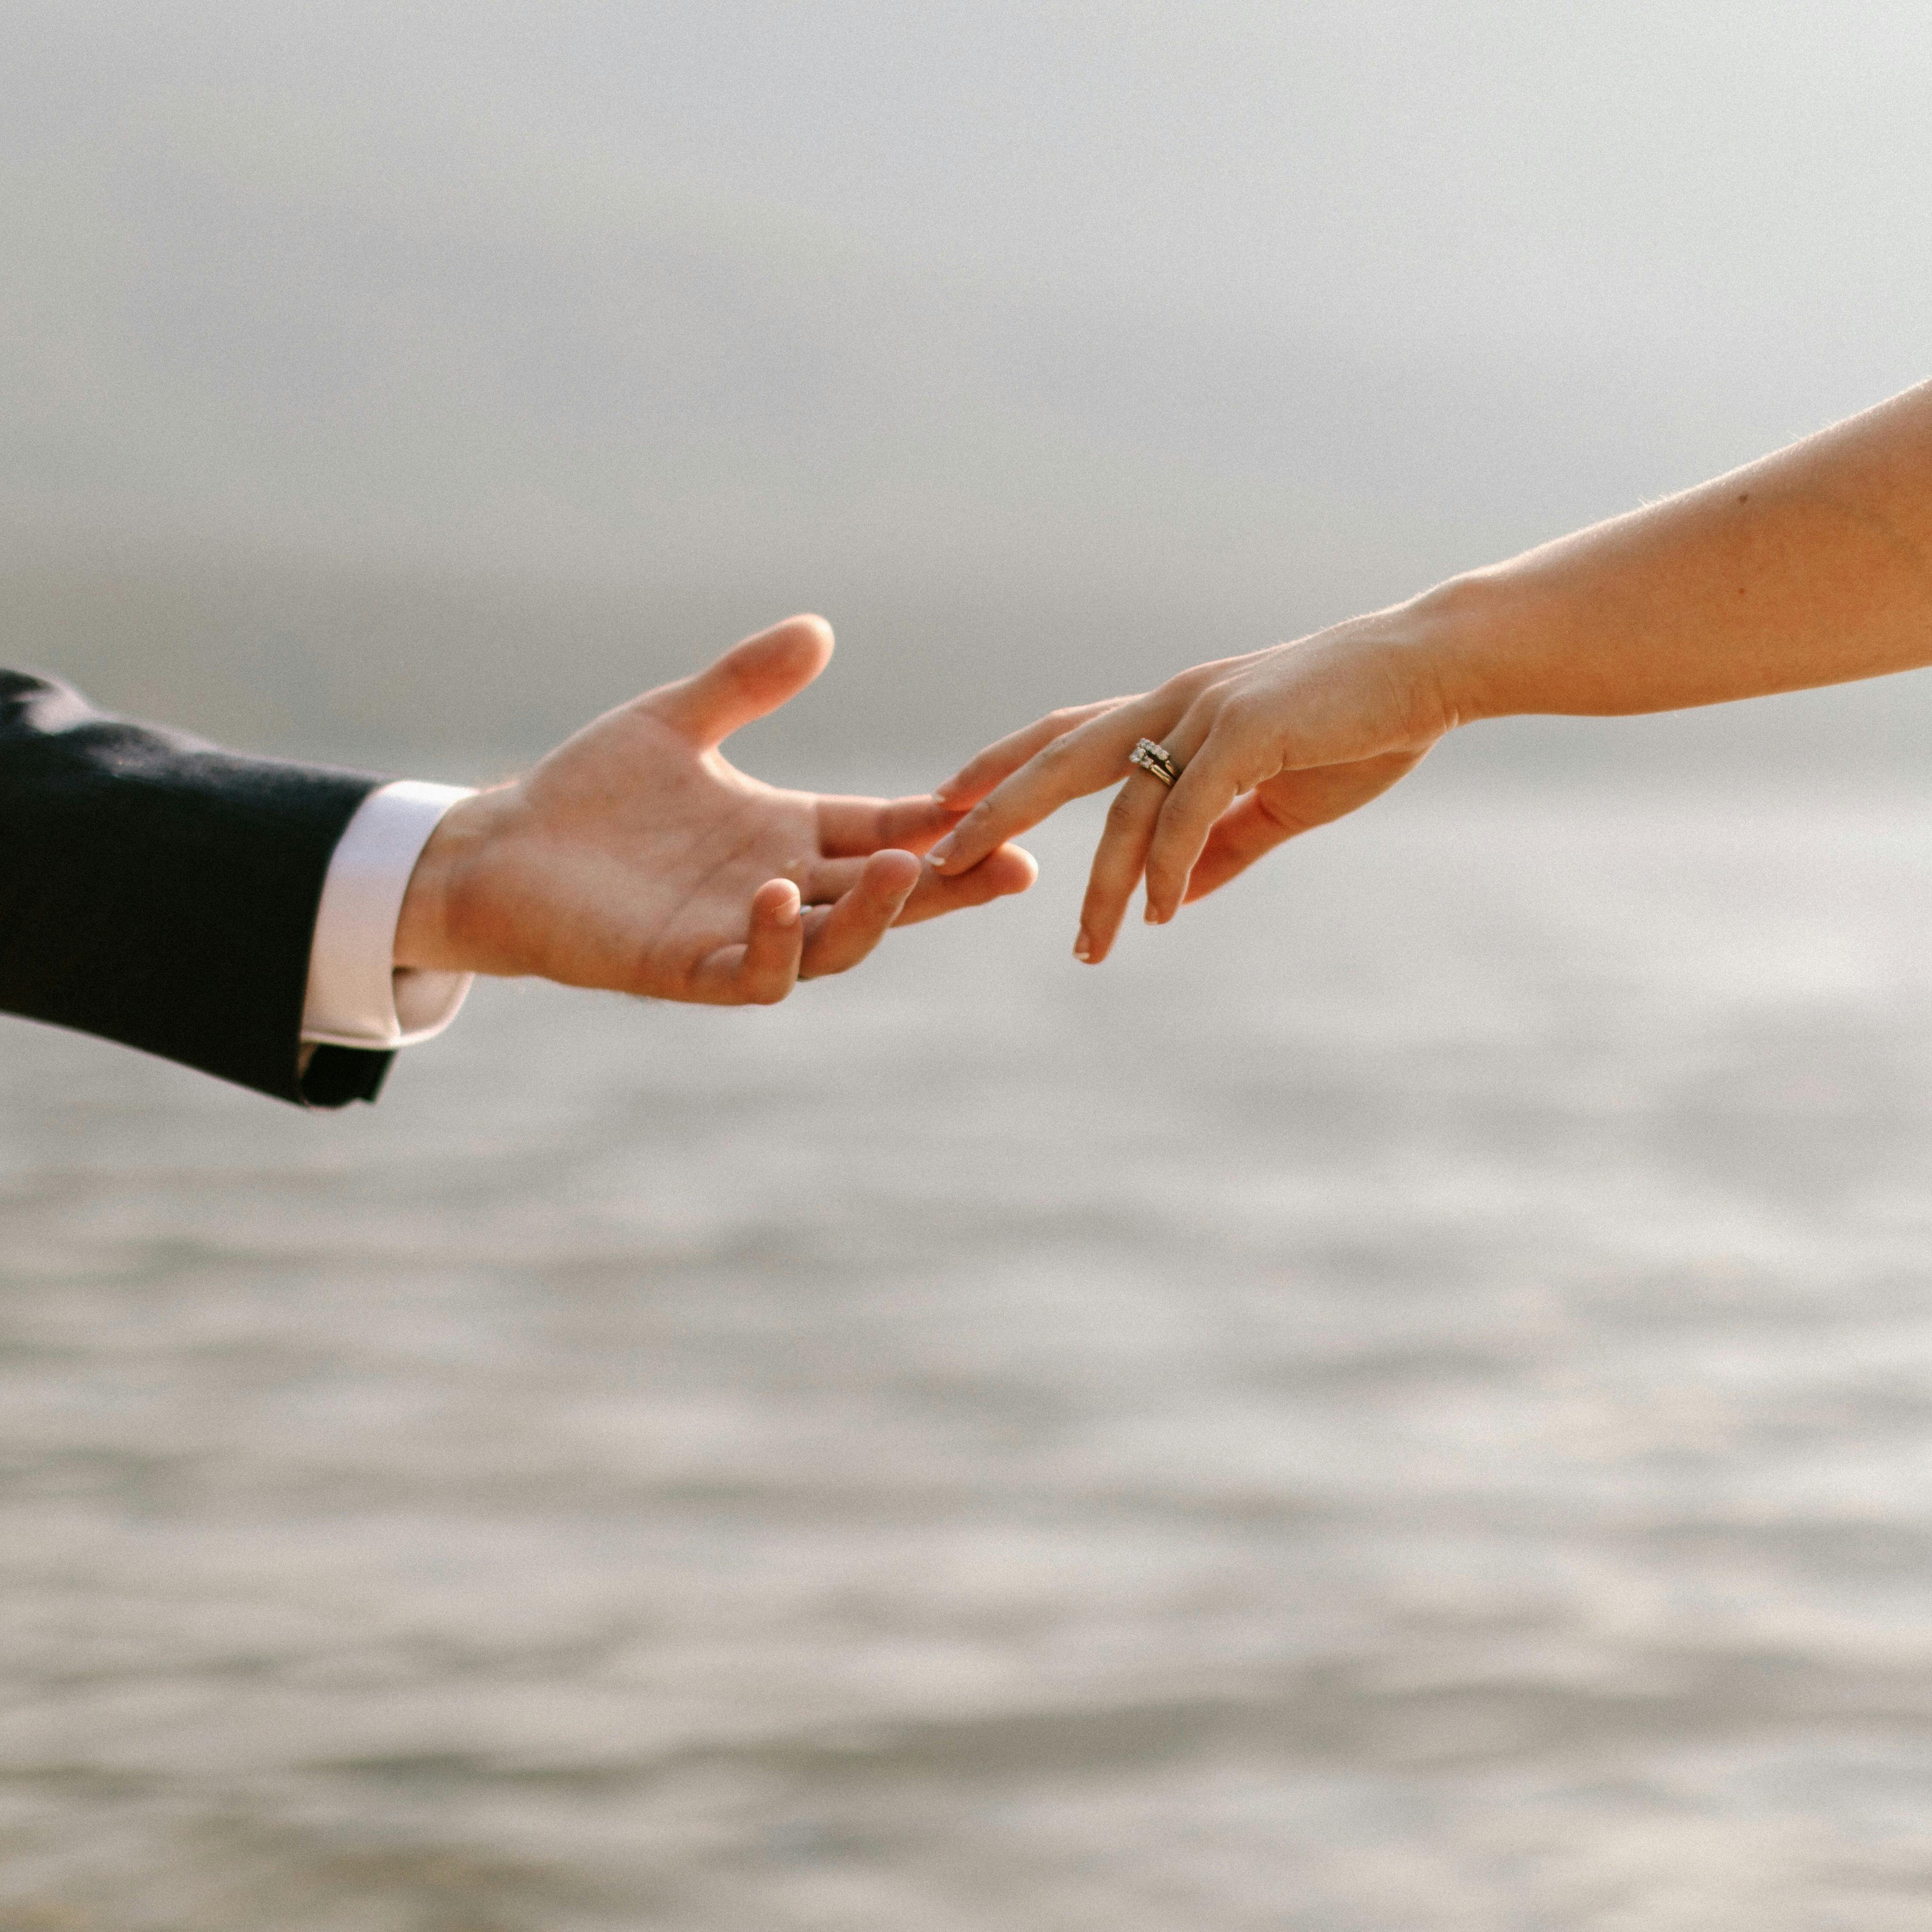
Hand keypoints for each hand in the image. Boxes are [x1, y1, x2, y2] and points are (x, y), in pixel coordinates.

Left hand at [394, 615, 1036, 1002]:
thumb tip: (820, 629)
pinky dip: (774, 941)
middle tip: (1016, 864)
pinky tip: (776, 893)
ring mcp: (738, 935)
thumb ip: (747, 682)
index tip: (1000, 805)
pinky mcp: (686, 969)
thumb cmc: (589, 792)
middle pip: (886, 897)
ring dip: (875, 916)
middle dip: (952, 885)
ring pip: (837, 944)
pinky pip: (752, 971)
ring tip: (902, 871)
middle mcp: (780, 889)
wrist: (502, 850)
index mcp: (790, 833)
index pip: (887, 832)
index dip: (943, 825)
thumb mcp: (676, 721)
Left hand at [926, 607, 1456, 962]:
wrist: (1434, 669)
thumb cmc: (1358, 727)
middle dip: (994, 807)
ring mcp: (1207, 712)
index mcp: (1174, 712)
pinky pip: (1188, 809)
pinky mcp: (1248, 730)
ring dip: (1102, 883)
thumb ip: (1219, 848)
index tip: (945, 806)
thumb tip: (1168, 900)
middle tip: (941, 859)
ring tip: (1087, 947)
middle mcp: (1174, 703)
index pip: (1064, 736)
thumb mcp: (1275, 799)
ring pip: (1125, 805)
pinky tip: (1157, 913)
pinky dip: (1167, 865)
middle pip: (1057, 757)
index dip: (1001, 769)